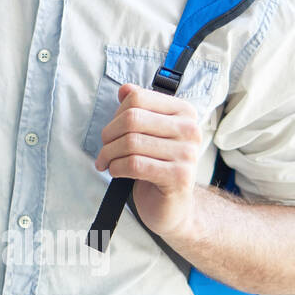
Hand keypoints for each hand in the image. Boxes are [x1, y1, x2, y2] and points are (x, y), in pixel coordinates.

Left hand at [93, 83, 201, 238]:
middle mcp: (190, 129)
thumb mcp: (147, 133)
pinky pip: (134, 164)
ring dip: (109, 154)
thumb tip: (124, 89)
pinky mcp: (180, 176)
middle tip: (104, 149)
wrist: (172, 206)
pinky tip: (115, 171)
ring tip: (106, 162)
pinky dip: (116, 168)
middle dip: (108, 135)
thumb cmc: (156, 165)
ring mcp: (188, 153)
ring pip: (130, 142)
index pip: (138, 98)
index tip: (112, 131)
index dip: (116, 114)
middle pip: (132, 119)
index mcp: (183, 112)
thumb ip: (138, 108)